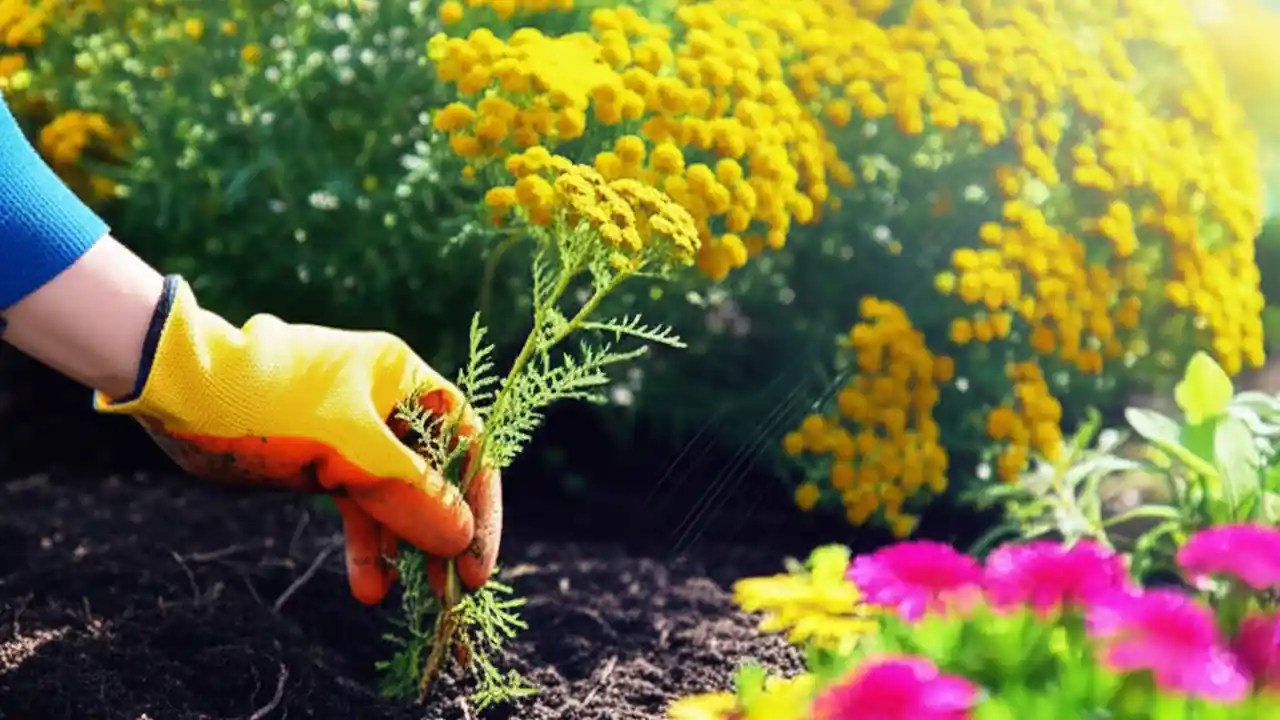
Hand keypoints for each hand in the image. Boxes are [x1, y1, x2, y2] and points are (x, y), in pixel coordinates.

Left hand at [92, 275, 502, 604]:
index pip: (466, 440)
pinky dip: (364, 543)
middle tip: (451, 589)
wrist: (179, 392)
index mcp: (402, 376)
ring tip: (409, 597)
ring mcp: (351, 431)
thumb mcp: (350, 451)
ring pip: (394, 495)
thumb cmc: (270, 403)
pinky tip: (367, 586)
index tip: (477, 557)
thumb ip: (411, 494)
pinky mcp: (319, 459)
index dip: (479, 500)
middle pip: (434, 472)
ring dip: (402, 545)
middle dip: (441, 531)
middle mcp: (384, 400)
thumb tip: (461, 538)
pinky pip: (356, 504)